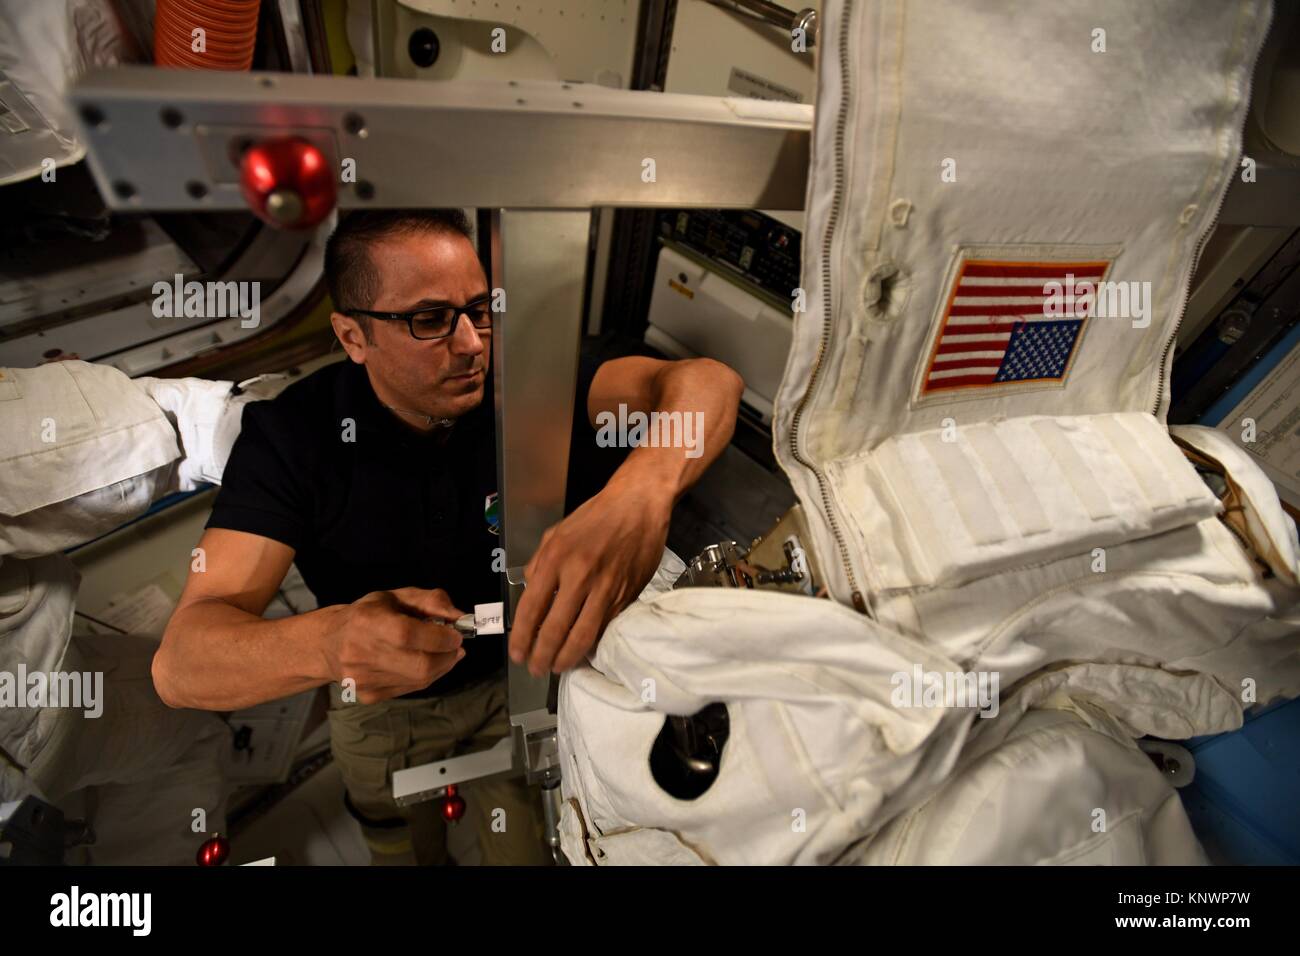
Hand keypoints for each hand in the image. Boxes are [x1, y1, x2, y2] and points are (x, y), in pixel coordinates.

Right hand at [325, 587, 464, 702]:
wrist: (329, 644)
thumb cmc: (367, 615)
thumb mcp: (396, 596)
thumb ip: (431, 601)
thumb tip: (459, 617)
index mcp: (368, 621)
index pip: (408, 635)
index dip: (438, 637)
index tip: (457, 635)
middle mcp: (361, 653)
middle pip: (419, 665)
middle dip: (447, 656)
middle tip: (455, 647)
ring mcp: (364, 679)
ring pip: (419, 680)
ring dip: (441, 667)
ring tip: (443, 654)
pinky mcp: (368, 695)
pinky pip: (410, 689)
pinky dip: (426, 677)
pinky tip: (423, 664)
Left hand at [509, 482, 670, 675]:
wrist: (638, 505)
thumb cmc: (595, 516)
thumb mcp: (555, 533)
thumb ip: (539, 564)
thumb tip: (531, 594)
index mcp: (556, 559)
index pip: (531, 608)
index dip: (522, 637)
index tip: (517, 654)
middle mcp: (579, 576)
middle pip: (555, 630)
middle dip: (542, 656)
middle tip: (536, 669)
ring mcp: (605, 588)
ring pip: (583, 636)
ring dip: (566, 658)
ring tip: (556, 667)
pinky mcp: (626, 595)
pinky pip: (604, 627)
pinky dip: (591, 643)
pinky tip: (581, 650)